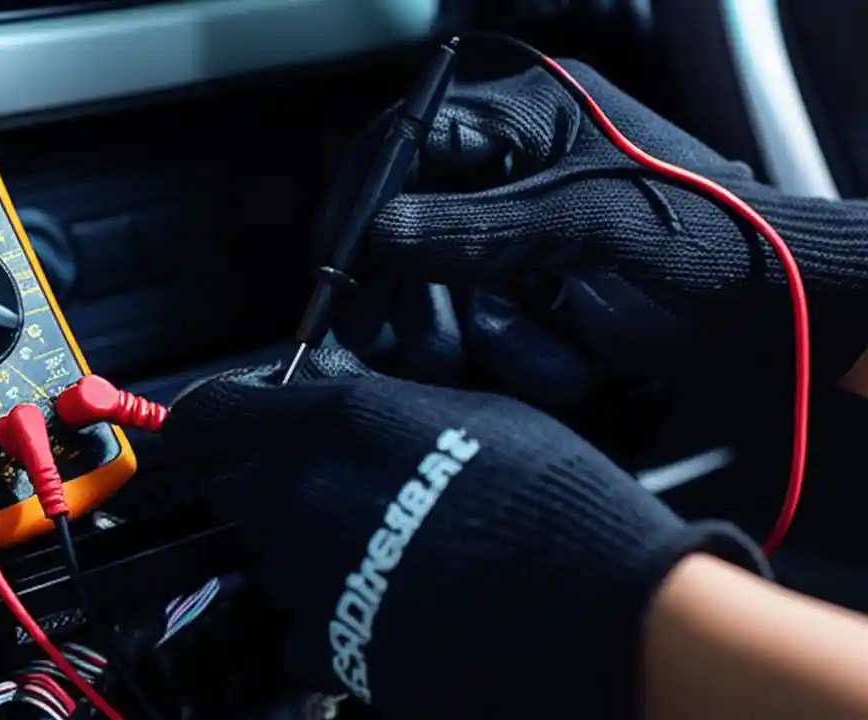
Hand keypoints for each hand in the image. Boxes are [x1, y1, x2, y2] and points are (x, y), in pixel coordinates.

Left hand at [162, 347, 766, 717]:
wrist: (588, 604)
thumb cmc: (546, 496)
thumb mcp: (466, 413)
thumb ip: (383, 409)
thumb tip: (351, 409)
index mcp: (328, 423)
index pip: (210, 415)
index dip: (199, 424)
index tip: (201, 432)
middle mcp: (297, 492)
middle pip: (237, 492)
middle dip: (271, 495)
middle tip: (339, 501)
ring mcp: (304, 573)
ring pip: (276, 562)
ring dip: (314, 560)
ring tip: (395, 561)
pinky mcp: (324, 643)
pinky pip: (305, 630)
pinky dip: (338, 623)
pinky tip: (399, 612)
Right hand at [338, 59, 867, 402]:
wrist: (774, 300)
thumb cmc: (704, 232)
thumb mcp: (587, 221)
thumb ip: (478, 227)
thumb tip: (379, 235)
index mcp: (525, 111)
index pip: (409, 139)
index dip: (363, 199)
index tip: (336, 263)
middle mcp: (508, 162)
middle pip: (409, 217)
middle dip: (413, 289)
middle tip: (402, 344)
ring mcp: (514, 225)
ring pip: (440, 279)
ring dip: (474, 332)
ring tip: (539, 360)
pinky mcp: (526, 281)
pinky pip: (476, 316)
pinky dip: (505, 348)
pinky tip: (558, 363)